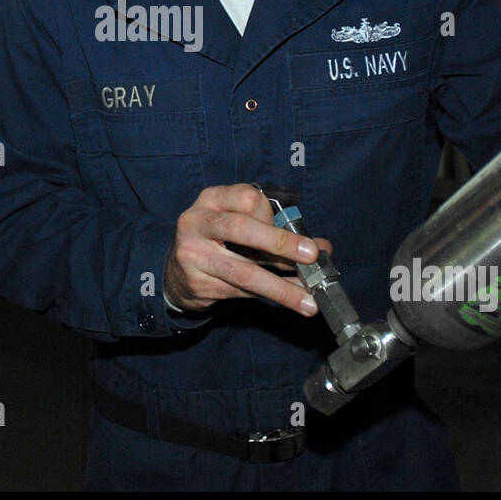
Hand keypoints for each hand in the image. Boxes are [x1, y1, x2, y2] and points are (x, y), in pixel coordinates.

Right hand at [165, 183, 331, 314]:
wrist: (177, 271)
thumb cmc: (217, 240)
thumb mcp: (241, 225)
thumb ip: (277, 232)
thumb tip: (323, 247)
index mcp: (212, 199)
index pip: (248, 198)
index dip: (272, 216)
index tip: (289, 231)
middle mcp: (197, 222)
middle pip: (241, 229)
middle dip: (280, 243)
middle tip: (311, 256)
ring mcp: (193, 254)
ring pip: (243, 272)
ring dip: (281, 288)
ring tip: (308, 300)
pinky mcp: (197, 282)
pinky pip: (240, 291)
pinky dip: (268, 296)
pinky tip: (288, 299)